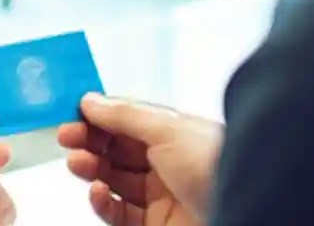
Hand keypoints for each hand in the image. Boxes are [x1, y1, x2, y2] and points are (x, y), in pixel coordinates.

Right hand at [56, 95, 221, 225]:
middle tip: (67, 137)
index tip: (72, 113)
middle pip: (117, 150)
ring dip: (91, 169)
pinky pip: (118, 213)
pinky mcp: (155, 225)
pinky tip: (97, 191)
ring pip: (113, 180)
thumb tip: (90, 100)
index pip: (127, 121)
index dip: (99, 116)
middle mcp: (167, 162)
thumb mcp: (166, 129)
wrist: (247, 211)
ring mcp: (161, 195)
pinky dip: (102, 202)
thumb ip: (125, 115)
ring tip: (78, 162)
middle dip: (90, 141)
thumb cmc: (216, 164)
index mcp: (174, 133)